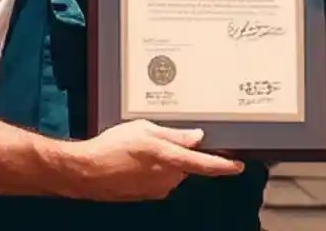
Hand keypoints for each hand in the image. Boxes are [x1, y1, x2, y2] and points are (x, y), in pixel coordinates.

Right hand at [64, 120, 243, 200]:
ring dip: (161, 162)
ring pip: (170, 172)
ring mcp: (157, 189)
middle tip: (155, 139)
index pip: (206, 164)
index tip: (238, 166)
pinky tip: (131, 162)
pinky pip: (156, 180)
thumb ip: (174, 134)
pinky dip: (149, 171)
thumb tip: (197, 137)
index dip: (224, 166)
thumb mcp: (144, 129)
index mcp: (170, 159)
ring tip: (137, 150)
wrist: (87, 172)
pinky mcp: (145, 195)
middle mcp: (168, 178)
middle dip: (176, 154)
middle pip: (185, 165)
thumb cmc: (112, 147)